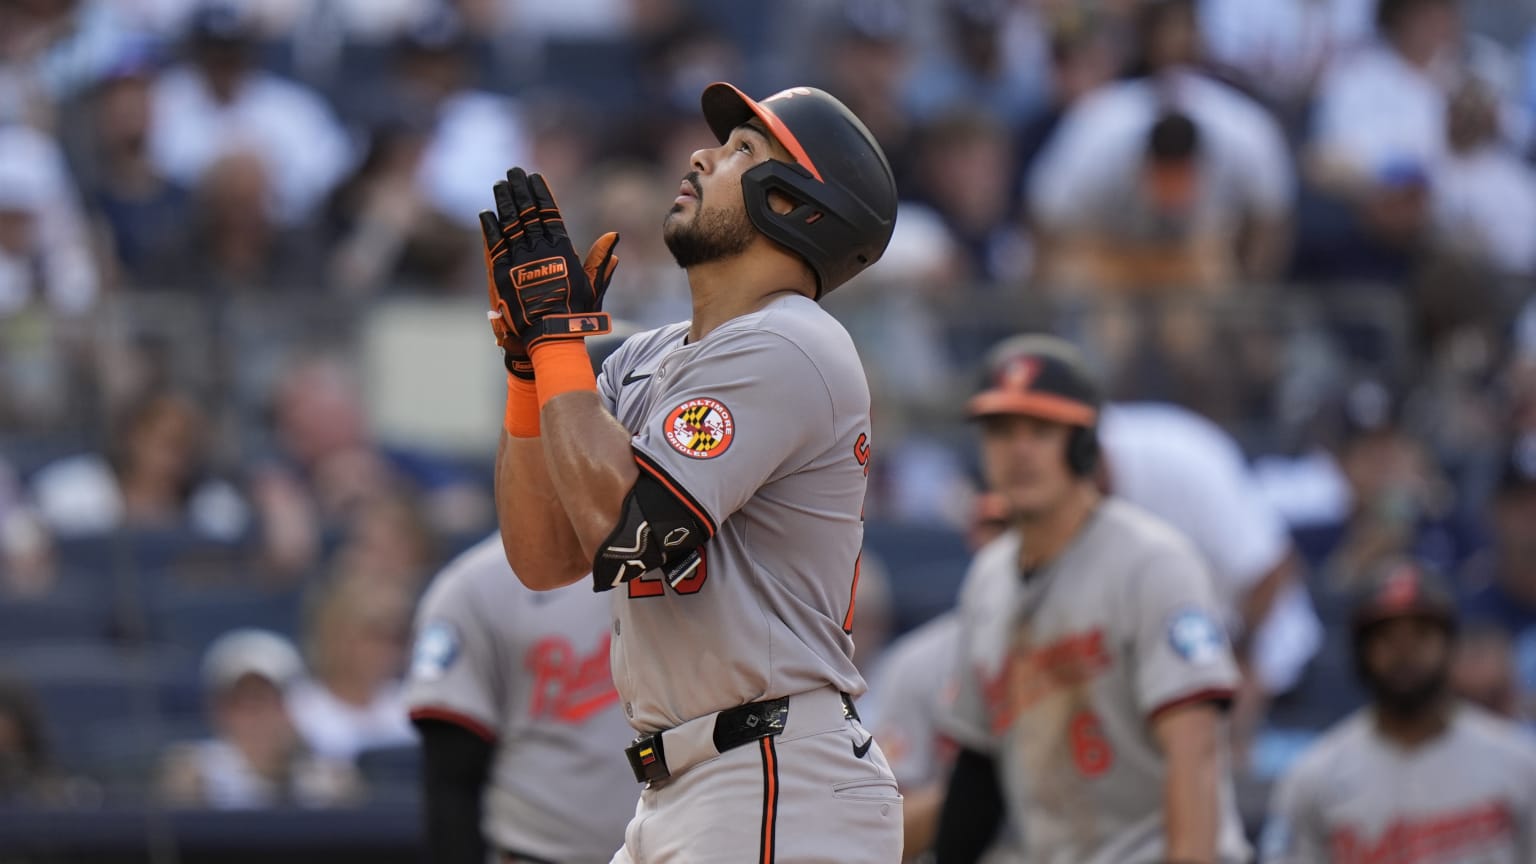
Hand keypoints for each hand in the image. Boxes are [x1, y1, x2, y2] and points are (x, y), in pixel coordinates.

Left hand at [478, 168, 619, 355]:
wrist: (551, 333)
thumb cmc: (576, 312)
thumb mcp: (593, 284)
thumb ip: (600, 259)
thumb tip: (614, 236)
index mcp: (562, 249)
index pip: (549, 213)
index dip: (541, 193)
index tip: (535, 177)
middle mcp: (539, 249)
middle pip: (527, 212)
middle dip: (520, 189)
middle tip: (513, 172)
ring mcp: (519, 259)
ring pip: (510, 223)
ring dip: (504, 201)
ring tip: (499, 184)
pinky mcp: (503, 272)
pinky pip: (495, 244)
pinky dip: (490, 228)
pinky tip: (486, 213)